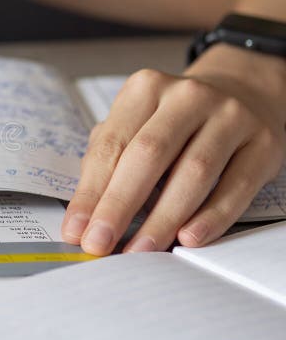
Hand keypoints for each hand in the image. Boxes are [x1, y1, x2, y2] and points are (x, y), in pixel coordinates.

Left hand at [61, 44, 285, 254]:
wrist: (241, 93)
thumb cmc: (173, 122)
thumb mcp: (134, 126)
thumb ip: (106, 163)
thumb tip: (83, 218)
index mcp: (145, 89)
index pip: (111, 146)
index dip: (90, 192)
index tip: (76, 230)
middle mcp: (188, 97)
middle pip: (148, 156)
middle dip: (119, 206)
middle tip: (101, 244)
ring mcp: (230, 116)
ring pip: (194, 173)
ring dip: (163, 218)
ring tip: (140, 250)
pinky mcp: (263, 143)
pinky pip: (236, 186)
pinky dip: (212, 216)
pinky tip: (189, 238)